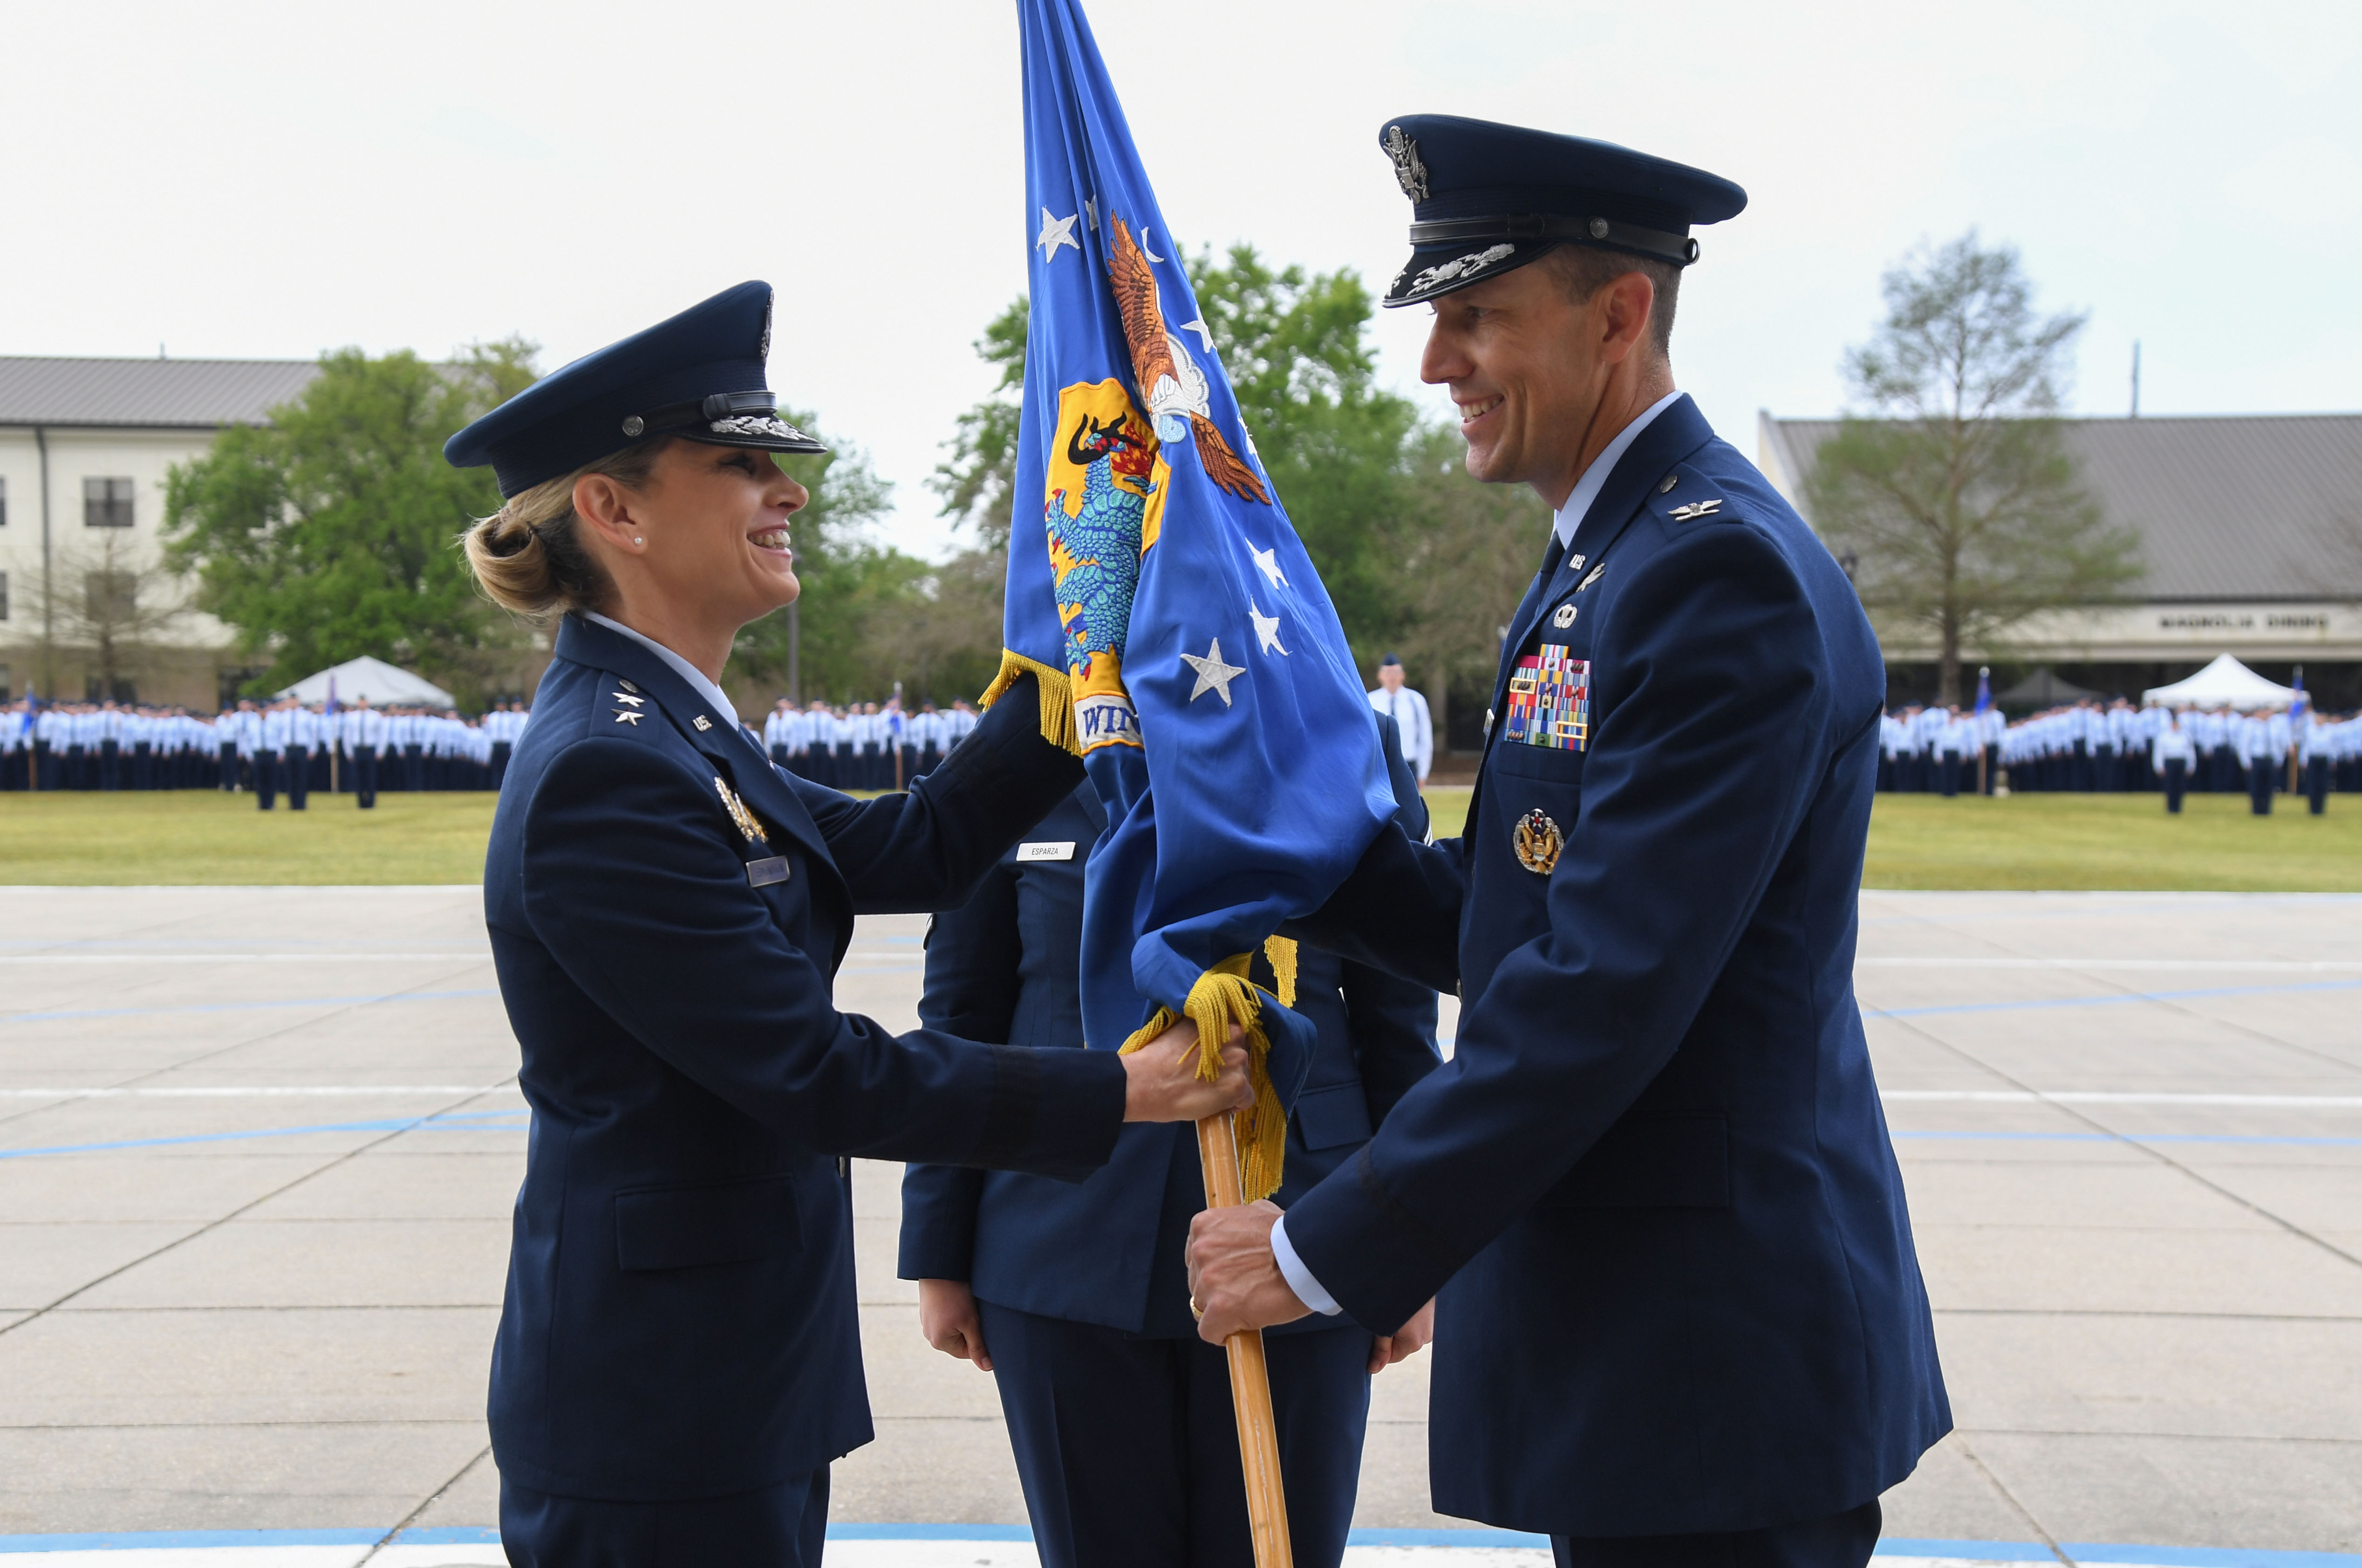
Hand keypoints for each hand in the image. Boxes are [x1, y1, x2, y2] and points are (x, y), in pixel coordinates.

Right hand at [917, 1278, 990, 1370]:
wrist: (938, 1269)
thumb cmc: (955, 1296)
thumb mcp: (970, 1323)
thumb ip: (978, 1347)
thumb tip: (987, 1368)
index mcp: (939, 1342)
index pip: (967, 1352)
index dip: (979, 1338)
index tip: (981, 1322)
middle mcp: (930, 1335)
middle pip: (960, 1340)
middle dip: (970, 1328)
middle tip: (973, 1311)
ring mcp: (927, 1322)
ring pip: (954, 1327)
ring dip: (962, 1318)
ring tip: (964, 1303)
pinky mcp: (928, 1310)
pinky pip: (946, 1317)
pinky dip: (954, 1310)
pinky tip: (957, 1298)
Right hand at [1122, 1017, 1251, 1122]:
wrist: (1146, 1082)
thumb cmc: (1156, 1057)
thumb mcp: (1181, 1030)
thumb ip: (1202, 1031)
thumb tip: (1209, 1038)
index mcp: (1218, 1021)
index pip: (1234, 1034)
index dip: (1225, 1049)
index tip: (1214, 1059)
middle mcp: (1233, 1036)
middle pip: (1241, 1055)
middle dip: (1228, 1067)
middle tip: (1208, 1078)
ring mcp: (1238, 1061)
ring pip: (1244, 1076)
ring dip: (1231, 1084)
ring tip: (1209, 1092)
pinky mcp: (1238, 1085)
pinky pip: (1248, 1098)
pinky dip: (1237, 1104)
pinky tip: (1219, 1106)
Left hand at [1186, 1199, 1309, 1342]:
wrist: (1309, 1254)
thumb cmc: (1291, 1236)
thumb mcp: (1259, 1213)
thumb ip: (1239, 1225)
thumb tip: (1239, 1235)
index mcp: (1204, 1226)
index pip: (1195, 1257)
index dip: (1214, 1270)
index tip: (1231, 1276)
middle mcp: (1201, 1251)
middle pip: (1197, 1282)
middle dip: (1217, 1289)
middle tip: (1244, 1290)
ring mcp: (1209, 1280)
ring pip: (1203, 1307)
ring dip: (1222, 1310)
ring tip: (1250, 1305)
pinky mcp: (1220, 1308)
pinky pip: (1209, 1331)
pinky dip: (1222, 1333)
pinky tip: (1240, 1327)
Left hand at [1369, 1297, 1434, 1372]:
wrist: (1417, 1268)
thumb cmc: (1396, 1295)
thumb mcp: (1382, 1322)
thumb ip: (1380, 1347)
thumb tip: (1374, 1369)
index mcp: (1414, 1342)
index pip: (1392, 1357)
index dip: (1379, 1349)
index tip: (1371, 1334)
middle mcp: (1426, 1337)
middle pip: (1402, 1345)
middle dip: (1390, 1335)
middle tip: (1380, 1316)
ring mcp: (1432, 1325)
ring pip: (1409, 1332)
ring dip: (1399, 1324)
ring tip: (1392, 1307)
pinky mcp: (1434, 1313)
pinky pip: (1417, 1321)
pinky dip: (1408, 1316)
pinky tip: (1402, 1303)